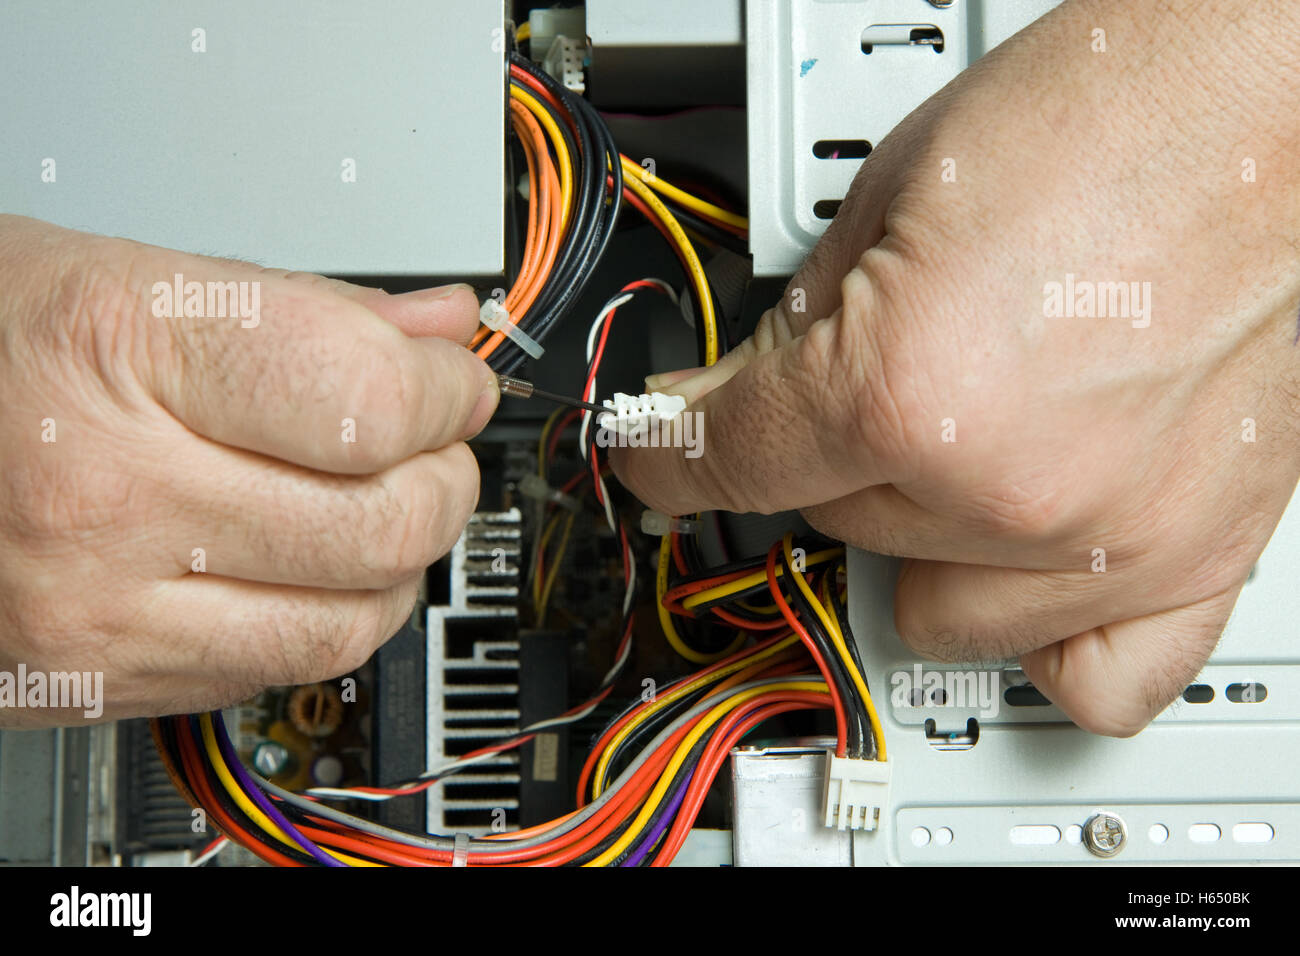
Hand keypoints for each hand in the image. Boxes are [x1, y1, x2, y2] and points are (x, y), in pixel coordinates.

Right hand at [0, 215, 496, 724]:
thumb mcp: (129, 277)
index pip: (368, 396)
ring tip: (383, 508)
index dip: (446, 388)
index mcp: (116, 352)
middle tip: (434, 445)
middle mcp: (105, 493)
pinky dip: (334, 616)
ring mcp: (99, 604)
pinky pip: (282, 668)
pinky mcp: (99, 679)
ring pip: (353, 620)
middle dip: (445, 478)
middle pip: (380, 521)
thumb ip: (305, 307)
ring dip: (405, 562)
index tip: (455, 380)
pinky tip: (308, 566)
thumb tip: (437, 328)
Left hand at [614, 0, 1299, 735]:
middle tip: (863, 383)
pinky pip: (1092, 678)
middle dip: (821, 458)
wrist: (1269, 102)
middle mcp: (1008, 486)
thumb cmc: (1114, 113)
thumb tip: (727, 400)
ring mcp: (1110, 538)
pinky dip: (1038, 634)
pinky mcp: (1198, 554)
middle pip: (831, 527)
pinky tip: (1023, 558)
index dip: (672, 454)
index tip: (662, 455)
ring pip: (931, 600)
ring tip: (957, 440)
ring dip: (916, 531)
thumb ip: (794, 326)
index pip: (730, 465)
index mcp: (910, 387)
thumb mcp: (886, 194)